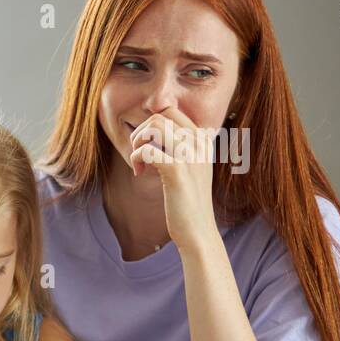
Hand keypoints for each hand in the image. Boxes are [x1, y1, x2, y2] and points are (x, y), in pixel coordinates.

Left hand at [129, 108, 220, 253]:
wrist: (198, 229)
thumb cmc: (188, 200)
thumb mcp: (189, 167)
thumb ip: (178, 147)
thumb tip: (152, 131)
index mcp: (203, 140)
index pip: (172, 111)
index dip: (151, 126)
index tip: (148, 147)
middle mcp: (200, 144)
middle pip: (161, 115)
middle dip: (141, 132)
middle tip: (139, 154)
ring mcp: (190, 156)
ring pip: (154, 127)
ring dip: (138, 142)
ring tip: (139, 162)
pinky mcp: (177, 172)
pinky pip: (147, 150)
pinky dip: (136, 158)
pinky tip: (140, 173)